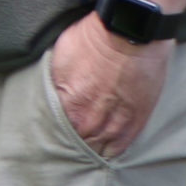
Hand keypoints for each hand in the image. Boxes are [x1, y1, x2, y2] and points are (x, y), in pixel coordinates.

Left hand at [48, 11, 171, 159]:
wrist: (129, 34)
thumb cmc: (92, 40)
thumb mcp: (59, 58)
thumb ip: (55, 84)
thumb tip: (51, 96)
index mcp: (67, 108)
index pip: (56, 133)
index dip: (54, 132)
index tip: (53, 130)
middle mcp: (90, 124)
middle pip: (77, 146)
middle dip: (72, 143)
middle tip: (69, 140)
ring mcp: (114, 127)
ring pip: (98, 152)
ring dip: (91, 148)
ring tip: (86, 145)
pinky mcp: (135, 125)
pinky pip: (118, 150)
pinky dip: (110, 150)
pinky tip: (103, 147)